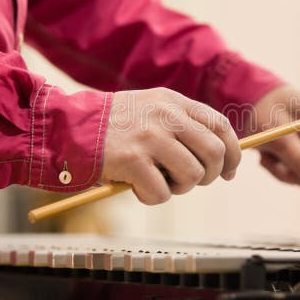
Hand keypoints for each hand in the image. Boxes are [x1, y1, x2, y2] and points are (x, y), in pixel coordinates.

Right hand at [101, 88, 240, 204]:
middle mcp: (166, 115)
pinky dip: (152, 197)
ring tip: (158, 181)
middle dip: (211, 175)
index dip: (233, 152)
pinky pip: (162, 193)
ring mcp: (150, 137)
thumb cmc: (112, 127)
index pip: (220, 126)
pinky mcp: (132, 160)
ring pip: (193, 175)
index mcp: (173, 101)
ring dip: (180, 188)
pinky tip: (136, 187)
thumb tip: (218, 158)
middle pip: (214, 152)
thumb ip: (181, 125)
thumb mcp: (150, 110)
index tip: (230, 171)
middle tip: (192, 182)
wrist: (67, 126)